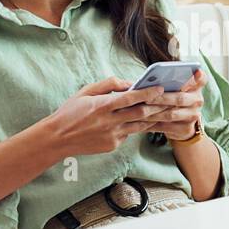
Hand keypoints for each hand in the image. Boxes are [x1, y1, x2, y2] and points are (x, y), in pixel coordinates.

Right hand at [44, 77, 167, 155]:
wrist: (58, 138)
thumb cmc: (70, 112)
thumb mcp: (86, 92)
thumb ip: (108, 85)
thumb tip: (128, 83)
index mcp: (102, 106)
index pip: (130, 98)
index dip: (147, 93)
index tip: (159, 88)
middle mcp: (109, 122)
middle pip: (140, 113)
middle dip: (157, 106)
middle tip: (171, 100)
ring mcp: (112, 136)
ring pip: (139, 126)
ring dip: (153, 118)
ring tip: (165, 111)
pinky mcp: (112, 145)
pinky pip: (128, 134)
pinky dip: (134, 127)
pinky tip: (141, 121)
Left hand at [144, 68, 206, 141]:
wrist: (180, 124)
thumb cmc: (172, 99)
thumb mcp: (173, 89)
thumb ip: (168, 82)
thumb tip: (150, 79)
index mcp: (196, 86)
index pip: (201, 79)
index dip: (197, 77)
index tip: (190, 76)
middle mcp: (198, 100)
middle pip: (180, 98)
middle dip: (162, 98)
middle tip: (147, 98)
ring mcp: (194, 115)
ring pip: (172, 114)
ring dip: (154, 112)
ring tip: (140, 110)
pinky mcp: (186, 128)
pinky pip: (167, 126)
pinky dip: (153, 124)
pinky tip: (142, 121)